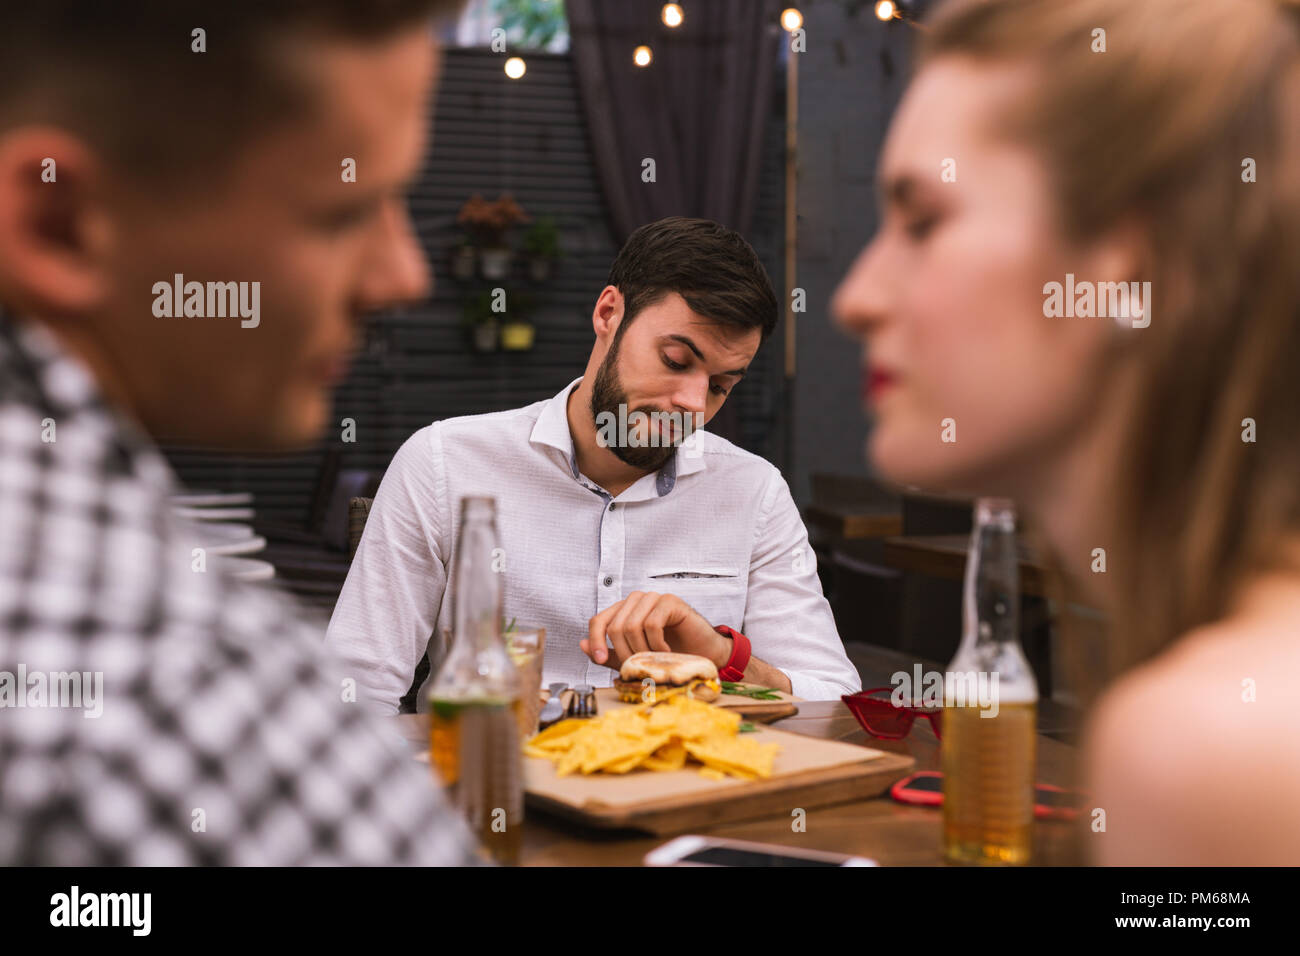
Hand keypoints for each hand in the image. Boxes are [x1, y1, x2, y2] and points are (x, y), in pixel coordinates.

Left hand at [581, 592, 731, 670]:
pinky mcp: (670, 601)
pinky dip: (657, 644)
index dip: (596, 641)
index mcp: (623, 610)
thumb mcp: (634, 657)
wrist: (703, 653)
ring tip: (655, 660)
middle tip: (640, 666)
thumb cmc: (670, 654)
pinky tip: (666, 652)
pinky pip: (652, 624)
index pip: (598, 621)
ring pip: (631, 625)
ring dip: (642, 650)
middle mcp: (636, 600)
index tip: (602, 660)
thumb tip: (581, 645)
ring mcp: (653, 598)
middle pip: (615, 627)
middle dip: (625, 652)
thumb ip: (610, 653)